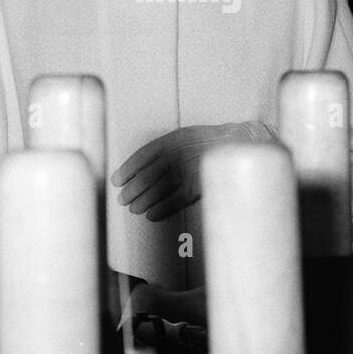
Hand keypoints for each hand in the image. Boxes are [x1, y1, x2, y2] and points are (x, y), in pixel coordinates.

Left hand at [112, 123, 273, 221]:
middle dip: (133, 189)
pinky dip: (163, 209)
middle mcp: (179, 155)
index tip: (117, 180)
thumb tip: (137, 170)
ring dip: (145, 201)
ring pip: (160, 190)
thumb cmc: (203, 143)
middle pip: (149, 175)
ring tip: (135, 209)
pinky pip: (176, 201)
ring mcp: (189, 171)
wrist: (235, 145)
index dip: (128, 169)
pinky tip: (152, 216)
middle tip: (123, 199)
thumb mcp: (181, 137)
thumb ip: (162, 150)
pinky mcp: (199, 186)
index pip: (143, 156)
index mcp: (172, 140)